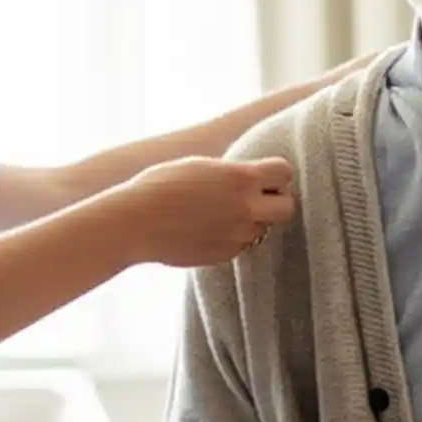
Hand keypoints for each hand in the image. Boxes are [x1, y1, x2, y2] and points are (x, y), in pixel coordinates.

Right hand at [108, 156, 295, 266]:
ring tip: (222, 214)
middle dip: (274, 201)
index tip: (260, 175)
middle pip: (287, 207)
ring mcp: (237, 235)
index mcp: (240, 177)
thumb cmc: (159, 186)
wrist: (134, 222)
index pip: (284, 172)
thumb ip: (231, 173)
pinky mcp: (224, 255)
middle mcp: (245, 208)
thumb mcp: (199, 166)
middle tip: (252, 198)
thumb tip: (250, 178)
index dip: (274, 173)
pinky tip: (208, 229)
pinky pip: (242, 245)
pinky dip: (233, 237)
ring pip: (264, 229)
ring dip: (251, 221)